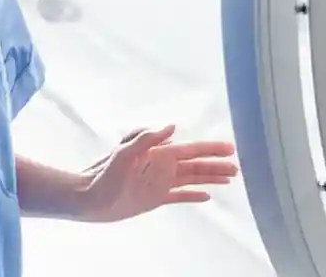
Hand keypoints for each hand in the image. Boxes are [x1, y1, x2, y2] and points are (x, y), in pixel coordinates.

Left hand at [76, 125, 238, 222]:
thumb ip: (147, 137)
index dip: (211, 149)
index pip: (192, 150)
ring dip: (211, 178)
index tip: (230, 149)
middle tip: (238, 167)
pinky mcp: (155, 198)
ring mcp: (160, 183)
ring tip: (230, 179)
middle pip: (196, 165)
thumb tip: (173, 126)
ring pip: (192, 179)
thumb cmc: (104, 173)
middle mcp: (163, 167)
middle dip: (217, 165)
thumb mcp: (124, 152)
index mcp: (160, 154)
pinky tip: (207, 197)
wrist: (87, 197)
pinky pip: (179, 196)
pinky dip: (194, 196)